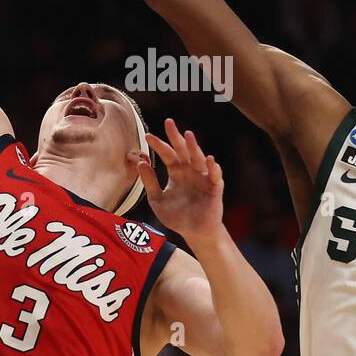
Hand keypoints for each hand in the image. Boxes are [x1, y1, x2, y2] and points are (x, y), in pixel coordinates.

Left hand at [139, 119, 223, 244]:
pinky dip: (213, 168)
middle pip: (183, 150)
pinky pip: (215, 176)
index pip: (167, 154)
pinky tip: (209, 159)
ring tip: (188, 135)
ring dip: (194, 147)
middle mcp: (190, 171)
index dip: (158, 145)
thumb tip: (140, 162)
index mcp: (177, 172)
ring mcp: (203, 178)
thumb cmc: (177, 216)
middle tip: (169, 122)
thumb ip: (149, 182)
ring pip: (198, 159)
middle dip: (176, 137)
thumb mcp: (157, 199)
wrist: (194, 233)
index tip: (147, 136)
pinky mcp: (214, 188)